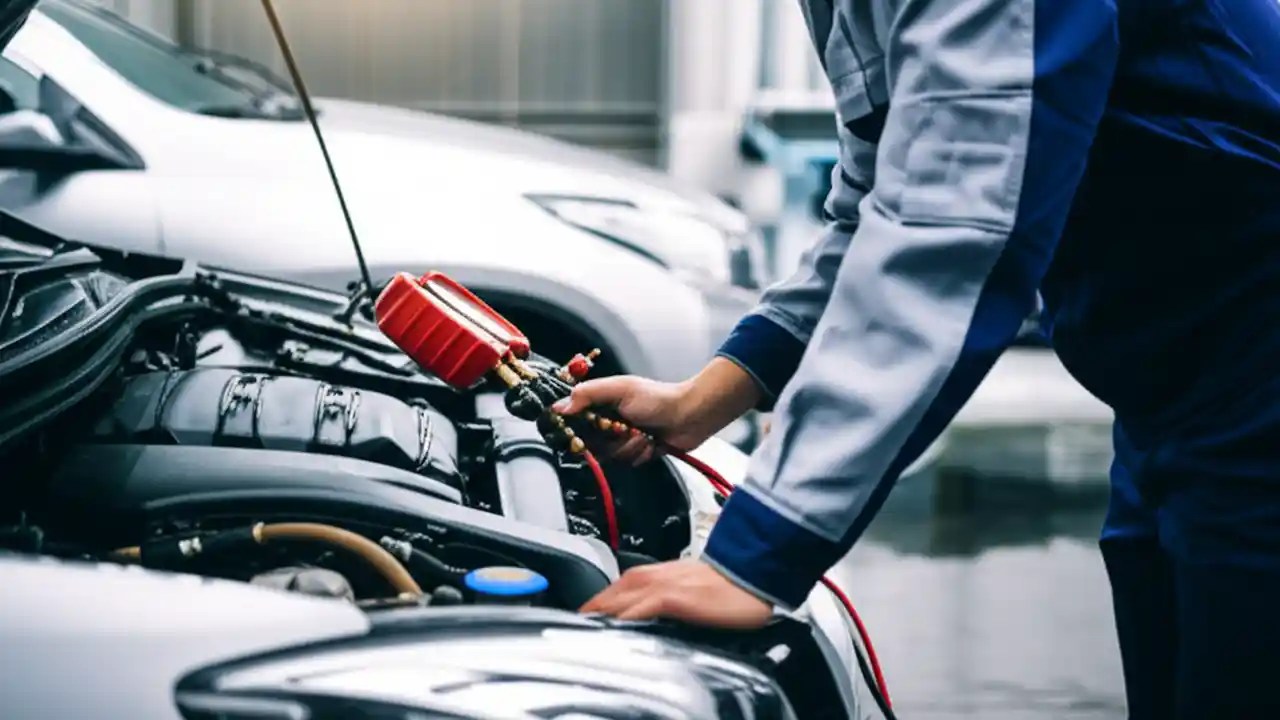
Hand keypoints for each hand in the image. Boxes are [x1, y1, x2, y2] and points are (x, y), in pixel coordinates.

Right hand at [553, 375, 705, 463]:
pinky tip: (652, 443)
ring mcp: (622, 439)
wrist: (691, 415)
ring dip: (629, 446)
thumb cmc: (658, 397)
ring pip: (609, 456)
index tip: (581, 432)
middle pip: (590, 444)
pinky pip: (627, 463)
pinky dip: (640, 454)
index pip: (574, 421)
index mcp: (600, 404)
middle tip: (625, 428)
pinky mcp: (635, 454)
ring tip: (645, 434)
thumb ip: (588, 394)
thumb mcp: (621, 389)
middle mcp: (608, 422)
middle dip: (610, 439)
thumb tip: (559, 407)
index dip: (575, 430)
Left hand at [580, 558, 771, 628]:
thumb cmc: (724, 587)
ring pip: (614, 602)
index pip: (608, 595)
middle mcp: (649, 577)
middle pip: (604, 598)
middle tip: (567, 632)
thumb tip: (642, 624)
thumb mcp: (685, 593)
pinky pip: (635, 610)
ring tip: (577, 634)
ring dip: (595, 617)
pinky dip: (619, 621)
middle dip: (586, 614)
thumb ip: (660, 604)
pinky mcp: (670, 597)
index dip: (591, 610)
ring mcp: (657, 586)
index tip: (576, 625)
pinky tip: (609, 631)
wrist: (751, 575)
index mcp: (650, 576)